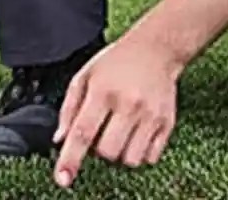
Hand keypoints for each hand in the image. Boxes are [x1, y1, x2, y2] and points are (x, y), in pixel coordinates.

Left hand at [52, 35, 181, 187]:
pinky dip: (139, 153)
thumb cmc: (116, 62)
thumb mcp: (85, 76)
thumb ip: (69, 108)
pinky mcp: (167, 123)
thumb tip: (60, 139)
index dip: (70, 159)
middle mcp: (129, 104)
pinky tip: (135, 133)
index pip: (83, 132)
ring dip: (119, 154)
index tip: (63, 178)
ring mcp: (151, 115)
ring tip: (119, 132)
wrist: (156, 49)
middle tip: (101, 131)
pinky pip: (150, 158)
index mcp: (103, 91)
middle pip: (107, 152)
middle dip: (98, 150)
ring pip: (129, 160)